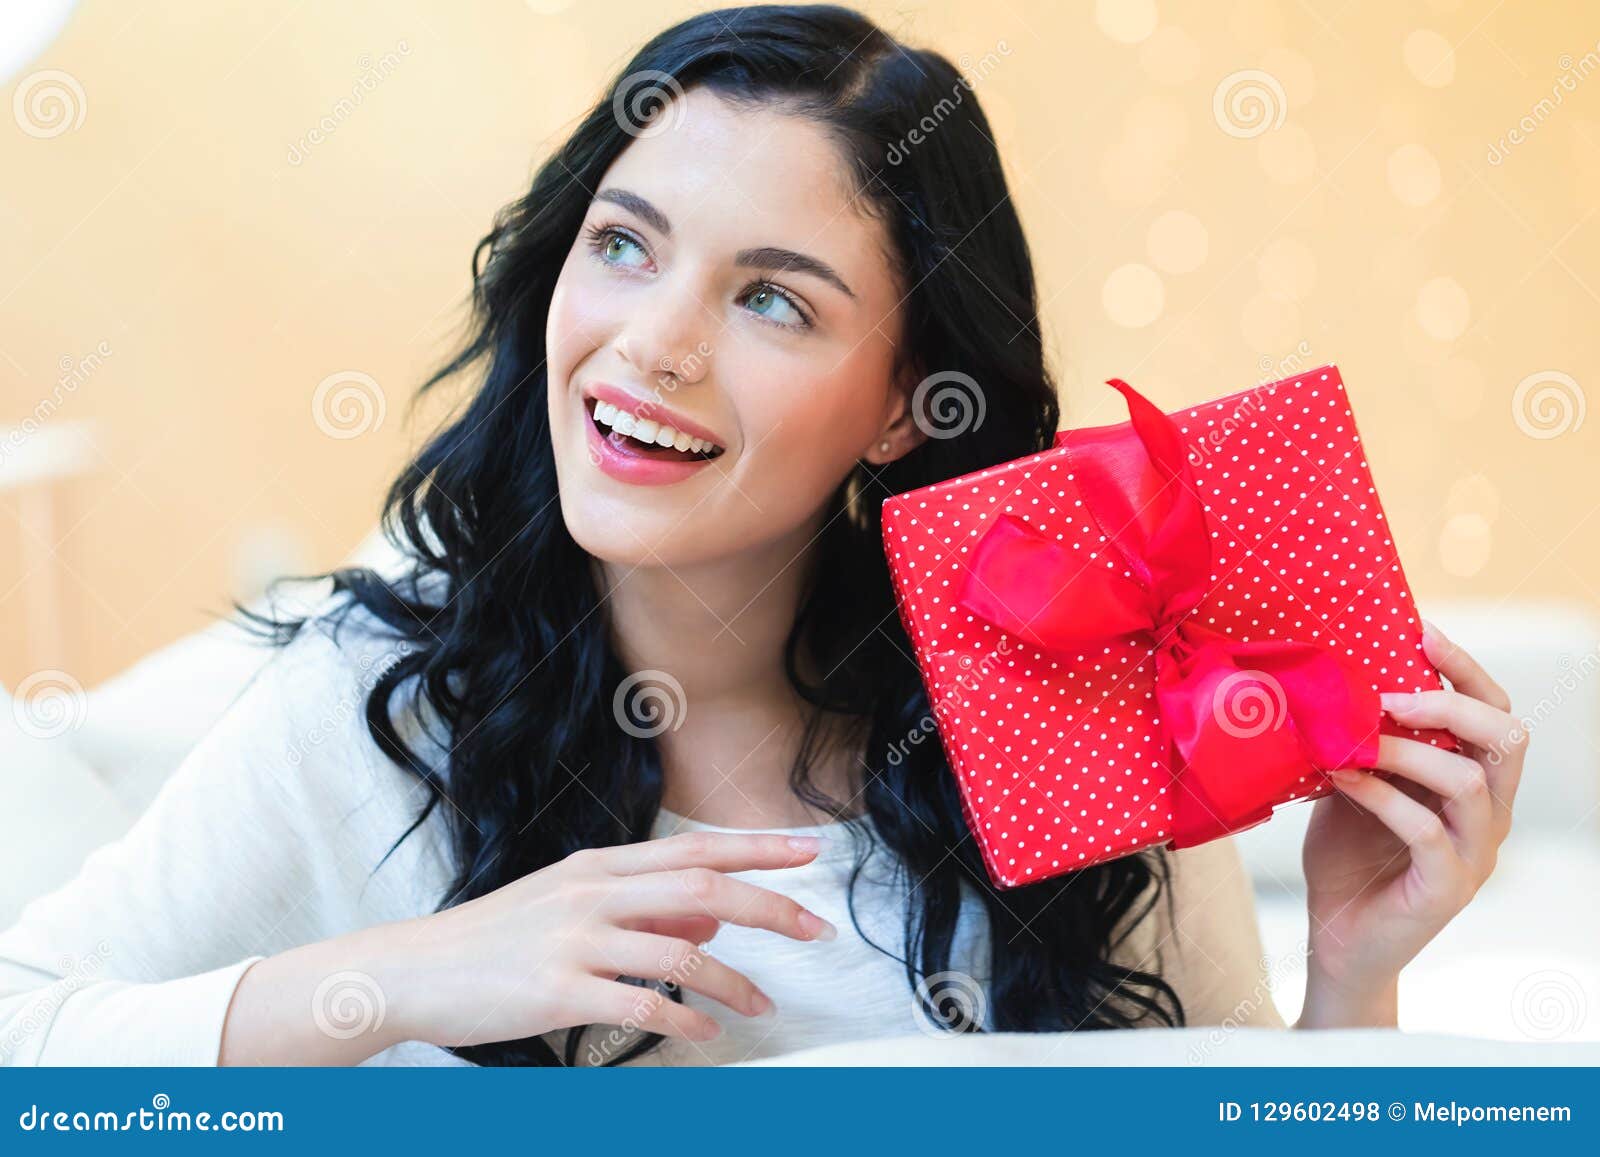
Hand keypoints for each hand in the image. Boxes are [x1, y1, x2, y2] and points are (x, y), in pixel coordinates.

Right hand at [383, 830, 836, 1048]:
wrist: (416, 969)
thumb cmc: (497, 937)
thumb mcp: (571, 903)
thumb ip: (644, 905)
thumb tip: (714, 916)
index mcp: (601, 865)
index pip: (697, 849)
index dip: (758, 848)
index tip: (810, 851)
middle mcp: (595, 893)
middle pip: (706, 888)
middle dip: (771, 908)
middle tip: (817, 930)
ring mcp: (577, 940)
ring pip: (683, 952)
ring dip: (735, 983)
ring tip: (763, 1006)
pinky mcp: (559, 990)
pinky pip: (643, 1006)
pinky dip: (687, 1021)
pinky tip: (708, 1034)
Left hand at [1297, 620, 1524, 1026]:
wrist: (1336, 940)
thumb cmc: (1347, 856)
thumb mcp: (1354, 783)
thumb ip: (1361, 740)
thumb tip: (1328, 676)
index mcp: (1475, 782)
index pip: (1496, 711)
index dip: (1465, 668)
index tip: (1420, 629)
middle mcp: (1489, 815)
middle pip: (1506, 737)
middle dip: (1451, 701)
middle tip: (1387, 692)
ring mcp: (1473, 853)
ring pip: (1470, 780)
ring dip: (1408, 748)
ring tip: (1355, 734)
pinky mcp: (1445, 889)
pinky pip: (1427, 830)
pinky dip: (1382, 794)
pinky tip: (1342, 777)